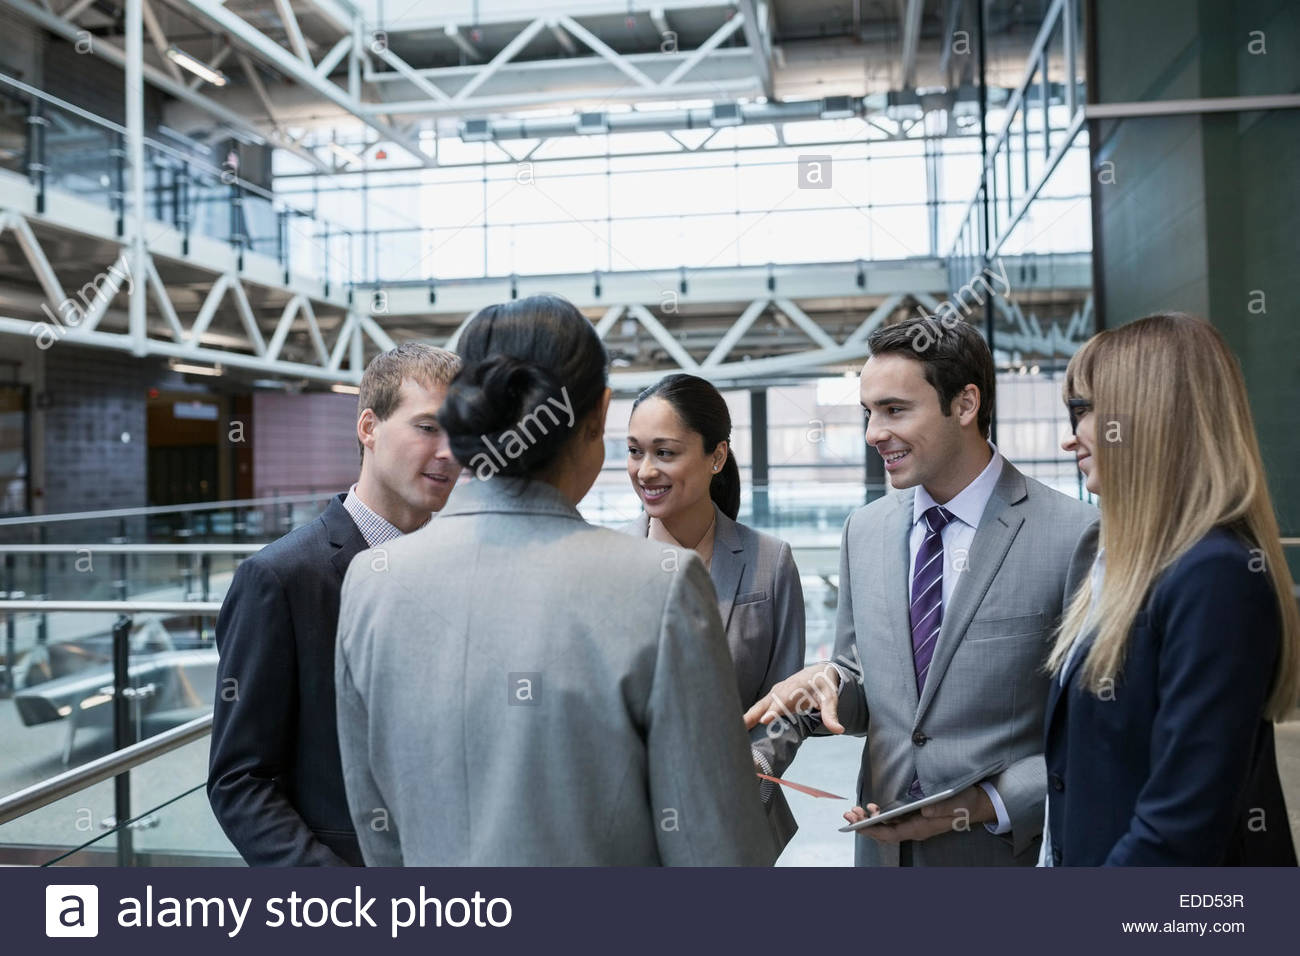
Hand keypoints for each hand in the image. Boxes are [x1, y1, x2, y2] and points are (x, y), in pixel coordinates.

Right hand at [743, 663, 843, 733]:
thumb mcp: (831, 698)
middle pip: (767, 703)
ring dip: (748, 716)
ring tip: (735, 729)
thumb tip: (839, 729)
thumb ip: (831, 714)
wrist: (818, 672)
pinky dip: (749, 716)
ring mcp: (775, 693)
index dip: (774, 711)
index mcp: (796, 688)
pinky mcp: (771, 697)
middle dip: (754, 714)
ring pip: (759, 705)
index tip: (765, 721)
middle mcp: (782, 689)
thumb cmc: (824, 686)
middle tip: (742, 726)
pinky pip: (759, 707)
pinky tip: (740, 727)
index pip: (784, 701)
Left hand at [842, 785, 994, 843]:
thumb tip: (925, 811)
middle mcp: (915, 828)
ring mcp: (915, 823)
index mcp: (921, 828)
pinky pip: (893, 820)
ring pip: (887, 826)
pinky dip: (880, 815)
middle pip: (885, 831)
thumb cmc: (965, 805)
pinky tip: (872, 808)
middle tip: (849, 815)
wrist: (976, 804)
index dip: (873, 831)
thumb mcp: (955, 805)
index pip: (891, 834)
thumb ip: (940, 809)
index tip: (857, 826)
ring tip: (855, 811)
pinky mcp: (916, 816)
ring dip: (869, 820)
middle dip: (865, 825)